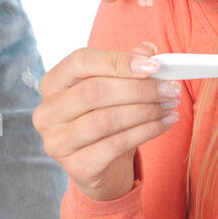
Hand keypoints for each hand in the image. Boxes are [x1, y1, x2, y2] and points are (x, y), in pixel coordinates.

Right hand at [34, 41, 180, 201]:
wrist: (101, 168)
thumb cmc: (105, 119)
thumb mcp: (114, 88)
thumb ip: (126, 65)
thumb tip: (148, 50)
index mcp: (53, 83)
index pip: (80, 62)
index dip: (117, 61)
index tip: (153, 66)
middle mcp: (47, 112)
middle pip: (94, 91)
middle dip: (138, 89)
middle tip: (170, 89)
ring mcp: (57, 142)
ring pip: (106, 119)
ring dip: (146, 111)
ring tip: (170, 105)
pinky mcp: (76, 167)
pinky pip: (116, 144)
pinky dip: (146, 132)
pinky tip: (165, 124)